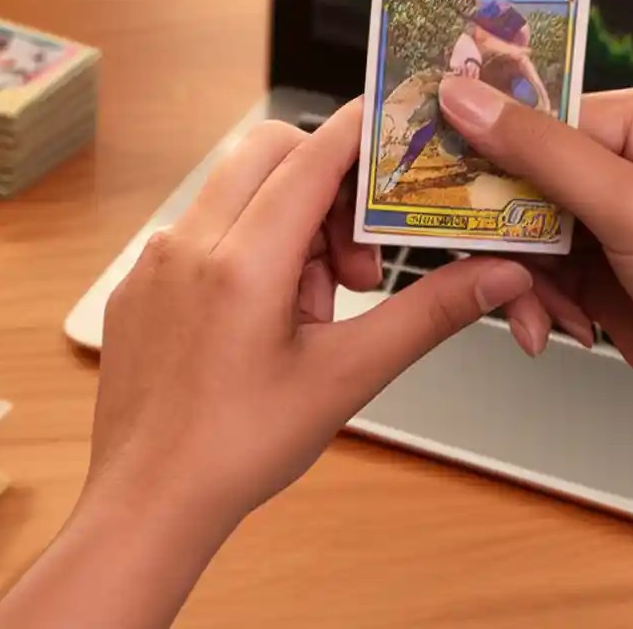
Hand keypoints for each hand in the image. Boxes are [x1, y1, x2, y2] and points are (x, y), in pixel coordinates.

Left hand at [88, 100, 534, 523]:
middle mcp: (188, 245)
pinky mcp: (138, 283)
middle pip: (269, 152)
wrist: (149, 500)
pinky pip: (200, 231)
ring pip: (235, 192)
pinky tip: (260, 320)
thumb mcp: (345, 378)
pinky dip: (244, 248)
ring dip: (287, 222)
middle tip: (355, 264)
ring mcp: (154, 261)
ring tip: (309, 307)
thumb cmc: (238, 449)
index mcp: (242, 263)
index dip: (364, 133)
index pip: (314, 155)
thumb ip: (426, 314)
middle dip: (326, 185)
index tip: (400, 131)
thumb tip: (494, 275)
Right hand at [439, 76, 632, 561]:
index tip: (445, 175)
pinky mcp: (610, 263)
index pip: (555, 117)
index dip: (498, 150)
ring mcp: (626, 214)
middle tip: (481, 257)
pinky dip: (539, 298)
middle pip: (536, 174)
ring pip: (532, 228)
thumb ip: (540, 152)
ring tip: (535, 313)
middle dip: (513, 232)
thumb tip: (465, 98)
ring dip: (525, 277)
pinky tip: (553, 325)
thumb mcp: (630, 209)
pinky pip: (545, 267)